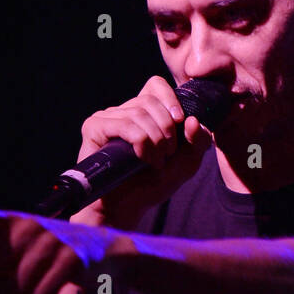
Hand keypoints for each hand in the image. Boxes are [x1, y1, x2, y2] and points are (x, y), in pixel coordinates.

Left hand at [0, 203, 110, 293]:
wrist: (104, 252)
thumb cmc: (53, 259)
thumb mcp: (19, 266)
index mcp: (13, 223)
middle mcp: (30, 226)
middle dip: (5, 287)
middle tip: (23, 281)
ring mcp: (52, 240)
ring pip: (20, 287)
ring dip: (29, 293)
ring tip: (45, 278)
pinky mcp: (72, 257)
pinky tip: (59, 282)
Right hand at [71, 74, 213, 231]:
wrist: (126, 209)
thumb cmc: (153, 185)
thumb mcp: (187, 163)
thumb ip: (199, 141)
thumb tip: (192, 120)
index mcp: (142, 113)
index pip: (155, 85)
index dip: (171, 100)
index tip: (180, 122)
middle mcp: (123, 111)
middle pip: (150, 99)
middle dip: (166, 128)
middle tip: (167, 154)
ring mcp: (107, 118)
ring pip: (139, 112)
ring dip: (155, 140)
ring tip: (155, 162)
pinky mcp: (94, 127)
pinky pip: (125, 124)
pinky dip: (141, 142)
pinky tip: (142, 159)